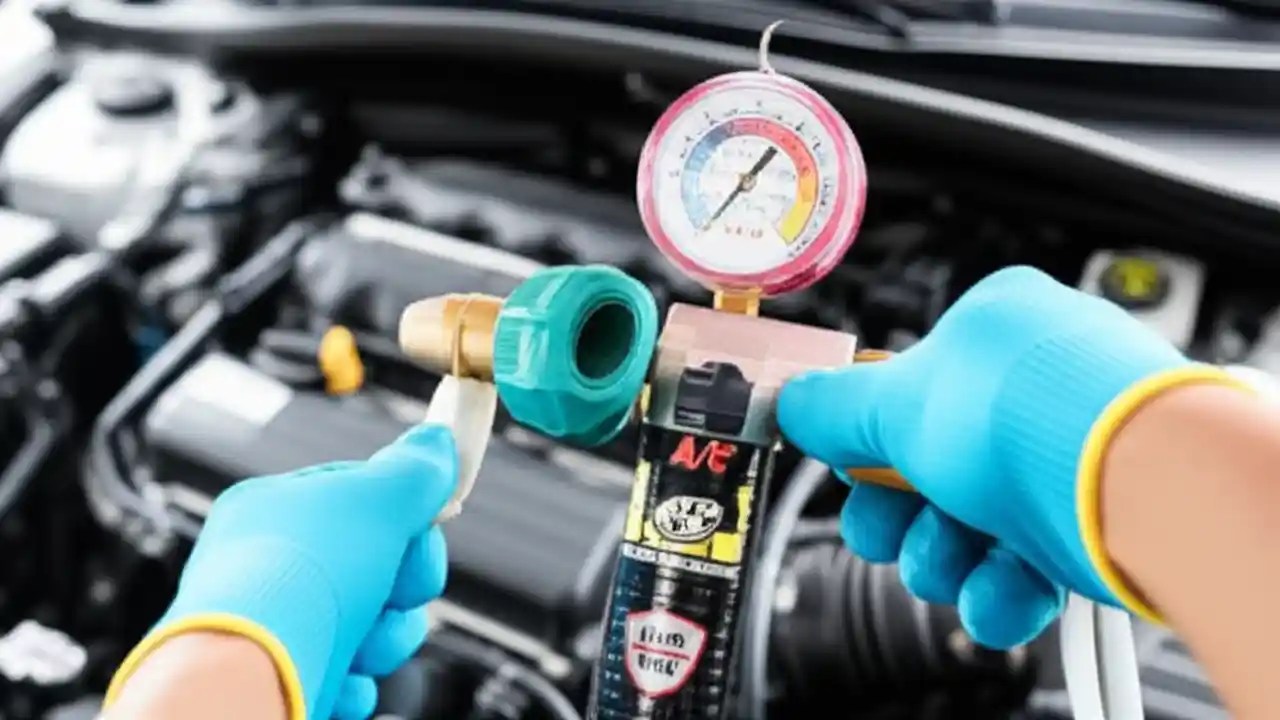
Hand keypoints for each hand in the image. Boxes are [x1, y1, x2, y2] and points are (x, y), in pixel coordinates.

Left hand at [107, 425, 457, 719]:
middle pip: (378, 567)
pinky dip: (355, 682)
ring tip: (364, 647)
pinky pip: (347, 678)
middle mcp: (270, 566)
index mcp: (276, 509)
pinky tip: (343, 679)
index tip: (428, 529)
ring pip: (371, 625)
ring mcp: (278, 626)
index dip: (408, 518)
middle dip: (402, 589)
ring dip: (387, 639)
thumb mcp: (377, 502)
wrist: (249, 682)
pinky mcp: (287, 679)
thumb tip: (438, 442)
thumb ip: (415, 471)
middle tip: (396, 593)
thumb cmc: (300, 585)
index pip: (364, 499)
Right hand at [778, 266, 1231, 647]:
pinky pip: (1024, 563)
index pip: (905, 392)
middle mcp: (1034, 388)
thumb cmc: (1035, 416)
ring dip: (945, 556)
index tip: (851, 473)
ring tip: (953, 558)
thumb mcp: (896, 404)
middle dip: (901, 516)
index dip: (870, 445)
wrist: (1147, 488)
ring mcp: (1069, 456)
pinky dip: (1000, 585)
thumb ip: (831, 409)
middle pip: (930, 468)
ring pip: (972, 524)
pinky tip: (998, 587)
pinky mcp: (1097, 521)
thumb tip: (791, 402)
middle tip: (888, 530)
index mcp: (993, 331)